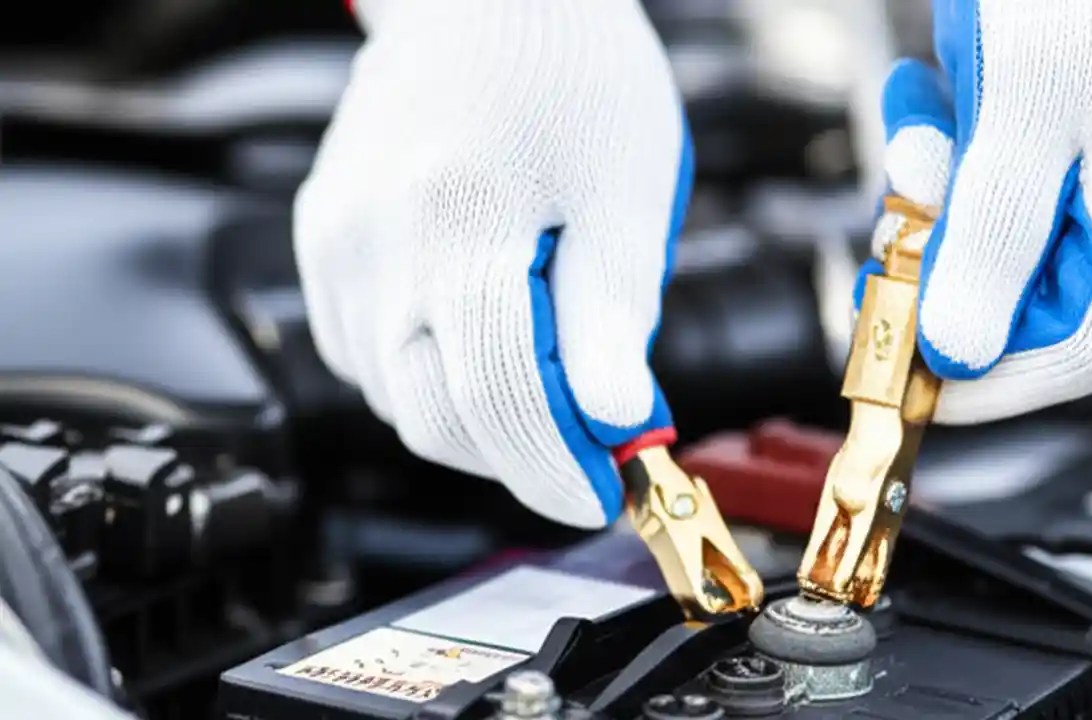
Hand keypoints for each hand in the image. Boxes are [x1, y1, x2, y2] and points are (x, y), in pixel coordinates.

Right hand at [296, 0, 690, 526]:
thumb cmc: (568, 75)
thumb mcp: (624, 194)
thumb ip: (611, 316)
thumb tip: (615, 422)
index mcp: (463, 223)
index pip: (500, 399)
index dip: (553, 468)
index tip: (596, 493)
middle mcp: (377, 242)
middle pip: (431, 414)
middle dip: (512, 452)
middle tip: (577, 444)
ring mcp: (336, 242)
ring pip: (392, 393)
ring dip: (466, 412)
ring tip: (534, 366)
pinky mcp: (320, 238)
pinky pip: (361, 350)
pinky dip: (421, 369)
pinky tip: (469, 331)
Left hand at [867, 0, 1091, 422]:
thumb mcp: (1023, 112)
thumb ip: (990, 242)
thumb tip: (956, 348)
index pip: (1081, 351)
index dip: (987, 378)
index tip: (909, 373)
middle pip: (1050, 279)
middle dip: (954, 246)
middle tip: (897, 195)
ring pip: (1043, 215)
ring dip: (962, 180)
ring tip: (920, 106)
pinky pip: (1057, 159)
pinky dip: (992, 139)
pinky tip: (956, 85)